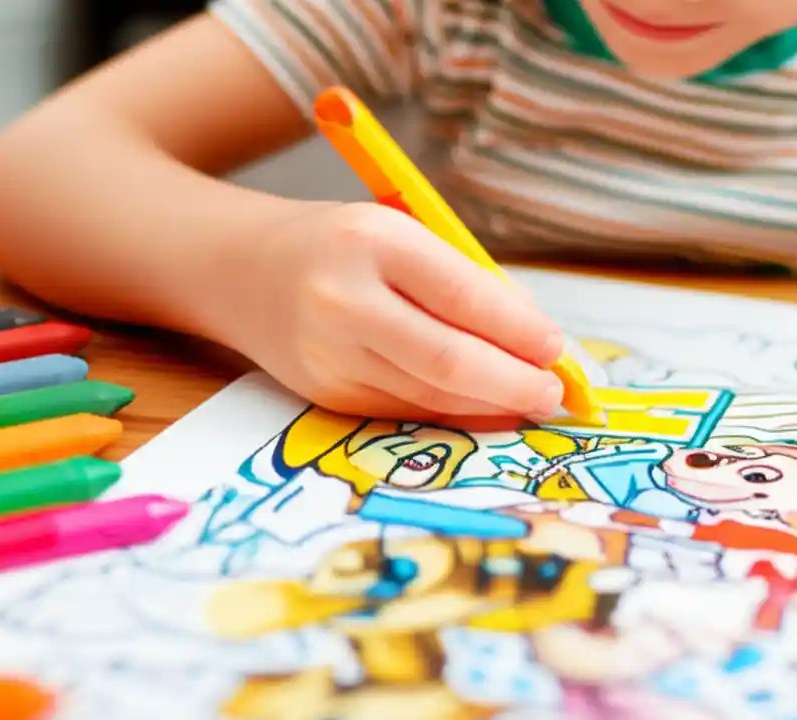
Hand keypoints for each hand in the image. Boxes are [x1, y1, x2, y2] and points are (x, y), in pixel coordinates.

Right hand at [216, 202, 564, 420]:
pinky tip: (485, 411)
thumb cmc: (342, 244)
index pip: (462, 294)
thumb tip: (535, 340)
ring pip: (430, 396)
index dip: (518, 330)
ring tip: (530, 403)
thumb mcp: (401, 233)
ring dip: (491, 406)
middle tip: (553, 394)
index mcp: (371, 240)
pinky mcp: (324, 396)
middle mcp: (343, 300)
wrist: (240, 270)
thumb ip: (464, 279)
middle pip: (447, 360)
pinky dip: (453, 415)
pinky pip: (404, 411)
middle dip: (513, 384)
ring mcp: (328, 355)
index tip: (555, 348)